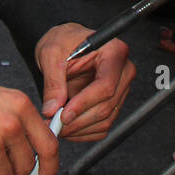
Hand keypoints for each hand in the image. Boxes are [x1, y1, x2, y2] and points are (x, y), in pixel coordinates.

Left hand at [34, 24, 134, 141]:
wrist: (65, 44)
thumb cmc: (63, 41)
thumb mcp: (51, 54)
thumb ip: (53, 82)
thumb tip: (52, 109)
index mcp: (113, 51)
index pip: (106, 85)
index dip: (84, 103)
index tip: (64, 115)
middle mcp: (123, 71)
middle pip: (107, 106)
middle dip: (78, 120)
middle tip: (54, 125)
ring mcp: (120, 89)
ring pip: (105, 120)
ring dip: (79, 129)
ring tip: (57, 126)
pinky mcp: (114, 103)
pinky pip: (103, 126)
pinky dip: (84, 132)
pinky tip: (68, 128)